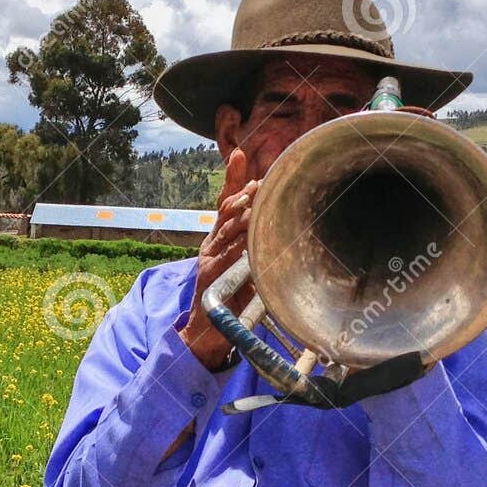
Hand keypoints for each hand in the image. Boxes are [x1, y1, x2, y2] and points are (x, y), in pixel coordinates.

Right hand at [179, 147, 259, 369]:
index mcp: (219, 237)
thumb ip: (256, 243)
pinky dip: (236, 247)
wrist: (207, 331)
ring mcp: (208, 260)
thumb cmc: (231, 296)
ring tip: (252, 200)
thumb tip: (278, 221)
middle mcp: (211, 244)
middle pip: (224, 211)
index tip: (240, 155)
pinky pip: (224, 258)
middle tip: (255, 182)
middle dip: (239, 194)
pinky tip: (247, 238)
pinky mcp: (208, 277)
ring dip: (238, 215)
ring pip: (224, 231)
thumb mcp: (246, 264)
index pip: (225, 202)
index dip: (232, 178)